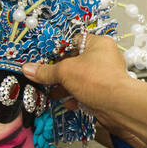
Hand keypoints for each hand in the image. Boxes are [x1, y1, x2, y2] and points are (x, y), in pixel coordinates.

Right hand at [22, 36, 146, 147]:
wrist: (118, 106)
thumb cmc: (97, 80)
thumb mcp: (65, 72)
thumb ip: (46, 71)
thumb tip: (28, 69)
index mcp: (98, 43)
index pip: (74, 41)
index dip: (58, 50)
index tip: (44, 59)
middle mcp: (104, 57)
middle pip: (75, 62)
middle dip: (60, 73)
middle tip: (46, 78)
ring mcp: (105, 75)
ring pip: (80, 79)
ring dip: (66, 87)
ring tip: (53, 93)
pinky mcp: (105, 91)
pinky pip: (87, 91)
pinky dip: (77, 97)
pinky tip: (69, 103)